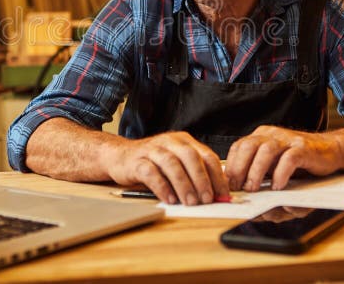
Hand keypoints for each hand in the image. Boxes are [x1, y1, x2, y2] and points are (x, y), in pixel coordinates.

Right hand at [104, 131, 228, 204]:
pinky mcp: (137, 161)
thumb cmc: (153, 163)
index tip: (223, 194)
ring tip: (190, 202)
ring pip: (171, 164)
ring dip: (183, 184)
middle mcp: (169, 142)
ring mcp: (152, 150)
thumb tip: (216, 195)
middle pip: (190, 157)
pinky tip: (169, 199)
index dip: (217, 176)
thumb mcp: (177, 163)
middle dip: (201, 179)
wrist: (120, 156)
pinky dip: (162, 187)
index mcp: (184, 141)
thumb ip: (194, 174)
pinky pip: (151, 173)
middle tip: (207, 199)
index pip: (206, 155)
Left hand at [224, 126, 342, 191]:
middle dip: (239, 168)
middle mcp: (272, 135)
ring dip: (256, 171)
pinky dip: (280, 173)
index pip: (239, 147)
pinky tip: (277, 186)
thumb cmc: (301, 165)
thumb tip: (249, 201)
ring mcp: (288, 140)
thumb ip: (264, 181)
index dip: (231, 166)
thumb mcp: (277, 171)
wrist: (331, 151)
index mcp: (262, 138)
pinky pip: (289, 158)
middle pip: (248, 146)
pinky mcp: (304, 148)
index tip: (227, 185)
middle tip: (238, 188)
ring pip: (266, 150)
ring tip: (253, 189)